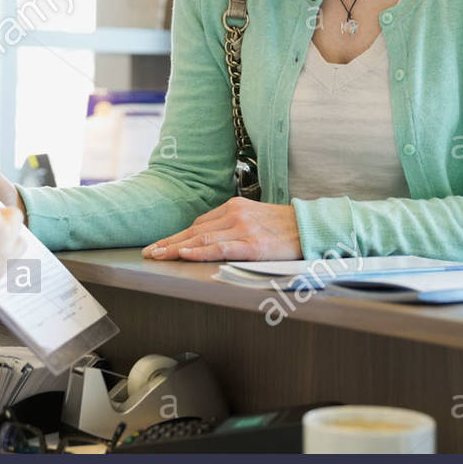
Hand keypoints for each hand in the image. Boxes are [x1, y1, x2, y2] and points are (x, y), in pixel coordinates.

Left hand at [141, 197, 302, 260]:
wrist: (313, 228)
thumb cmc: (286, 228)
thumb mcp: (255, 219)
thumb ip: (232, 226)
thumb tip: (207, 238)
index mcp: (233, 207)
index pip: (198, 224)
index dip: (176, 236)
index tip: (159, 245)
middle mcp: (235, 214)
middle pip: (194, 230)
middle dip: (169, 242)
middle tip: (149, 252)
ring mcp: (243, 228)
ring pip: (202, 239)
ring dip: (176, 248)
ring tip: (158, 256)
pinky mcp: (254, 244)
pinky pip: (221, 248)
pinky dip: (200, 251)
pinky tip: (185, 254)